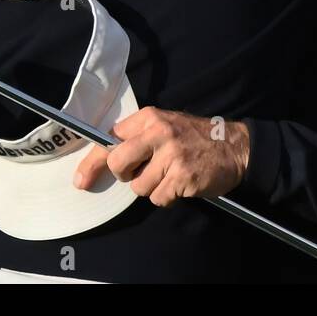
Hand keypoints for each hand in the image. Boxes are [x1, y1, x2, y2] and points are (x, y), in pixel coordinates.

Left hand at [73, 107, 249, 207]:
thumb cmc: (195, 138)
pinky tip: (181, 185)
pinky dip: (168, 197)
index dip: (92, 162)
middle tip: (140, 174)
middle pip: (116, 163)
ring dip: (152, 188)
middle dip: (124, 175)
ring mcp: (171, 156)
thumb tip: (107, 159)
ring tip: (171, 176)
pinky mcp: (182, 178)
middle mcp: (158, 133)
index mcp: (150, 117)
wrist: (234, 147)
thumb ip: (140, 136)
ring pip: (139, 187)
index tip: (81, 179)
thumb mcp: (167, 124)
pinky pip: (158, 198)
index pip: (110, 139)